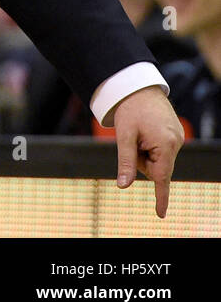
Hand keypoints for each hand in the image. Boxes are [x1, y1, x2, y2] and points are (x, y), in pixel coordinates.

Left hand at [111, 87, 183, 217]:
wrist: (139, 87)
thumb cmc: (130, 109)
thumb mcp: (124, 136)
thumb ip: (126, 162)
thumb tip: (123, 185)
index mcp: (166, 145)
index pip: (162, 177)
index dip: (160, 197)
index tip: (160, 214)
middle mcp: (176, 143)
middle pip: (154, 168)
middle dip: (140, 160)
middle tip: (132, 139)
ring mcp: (177, 139)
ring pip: (156, 160)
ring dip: (144, 152)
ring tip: (138, 132)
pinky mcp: (174, 136)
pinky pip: (159, 151)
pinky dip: (149, 146)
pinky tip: (145, 131)